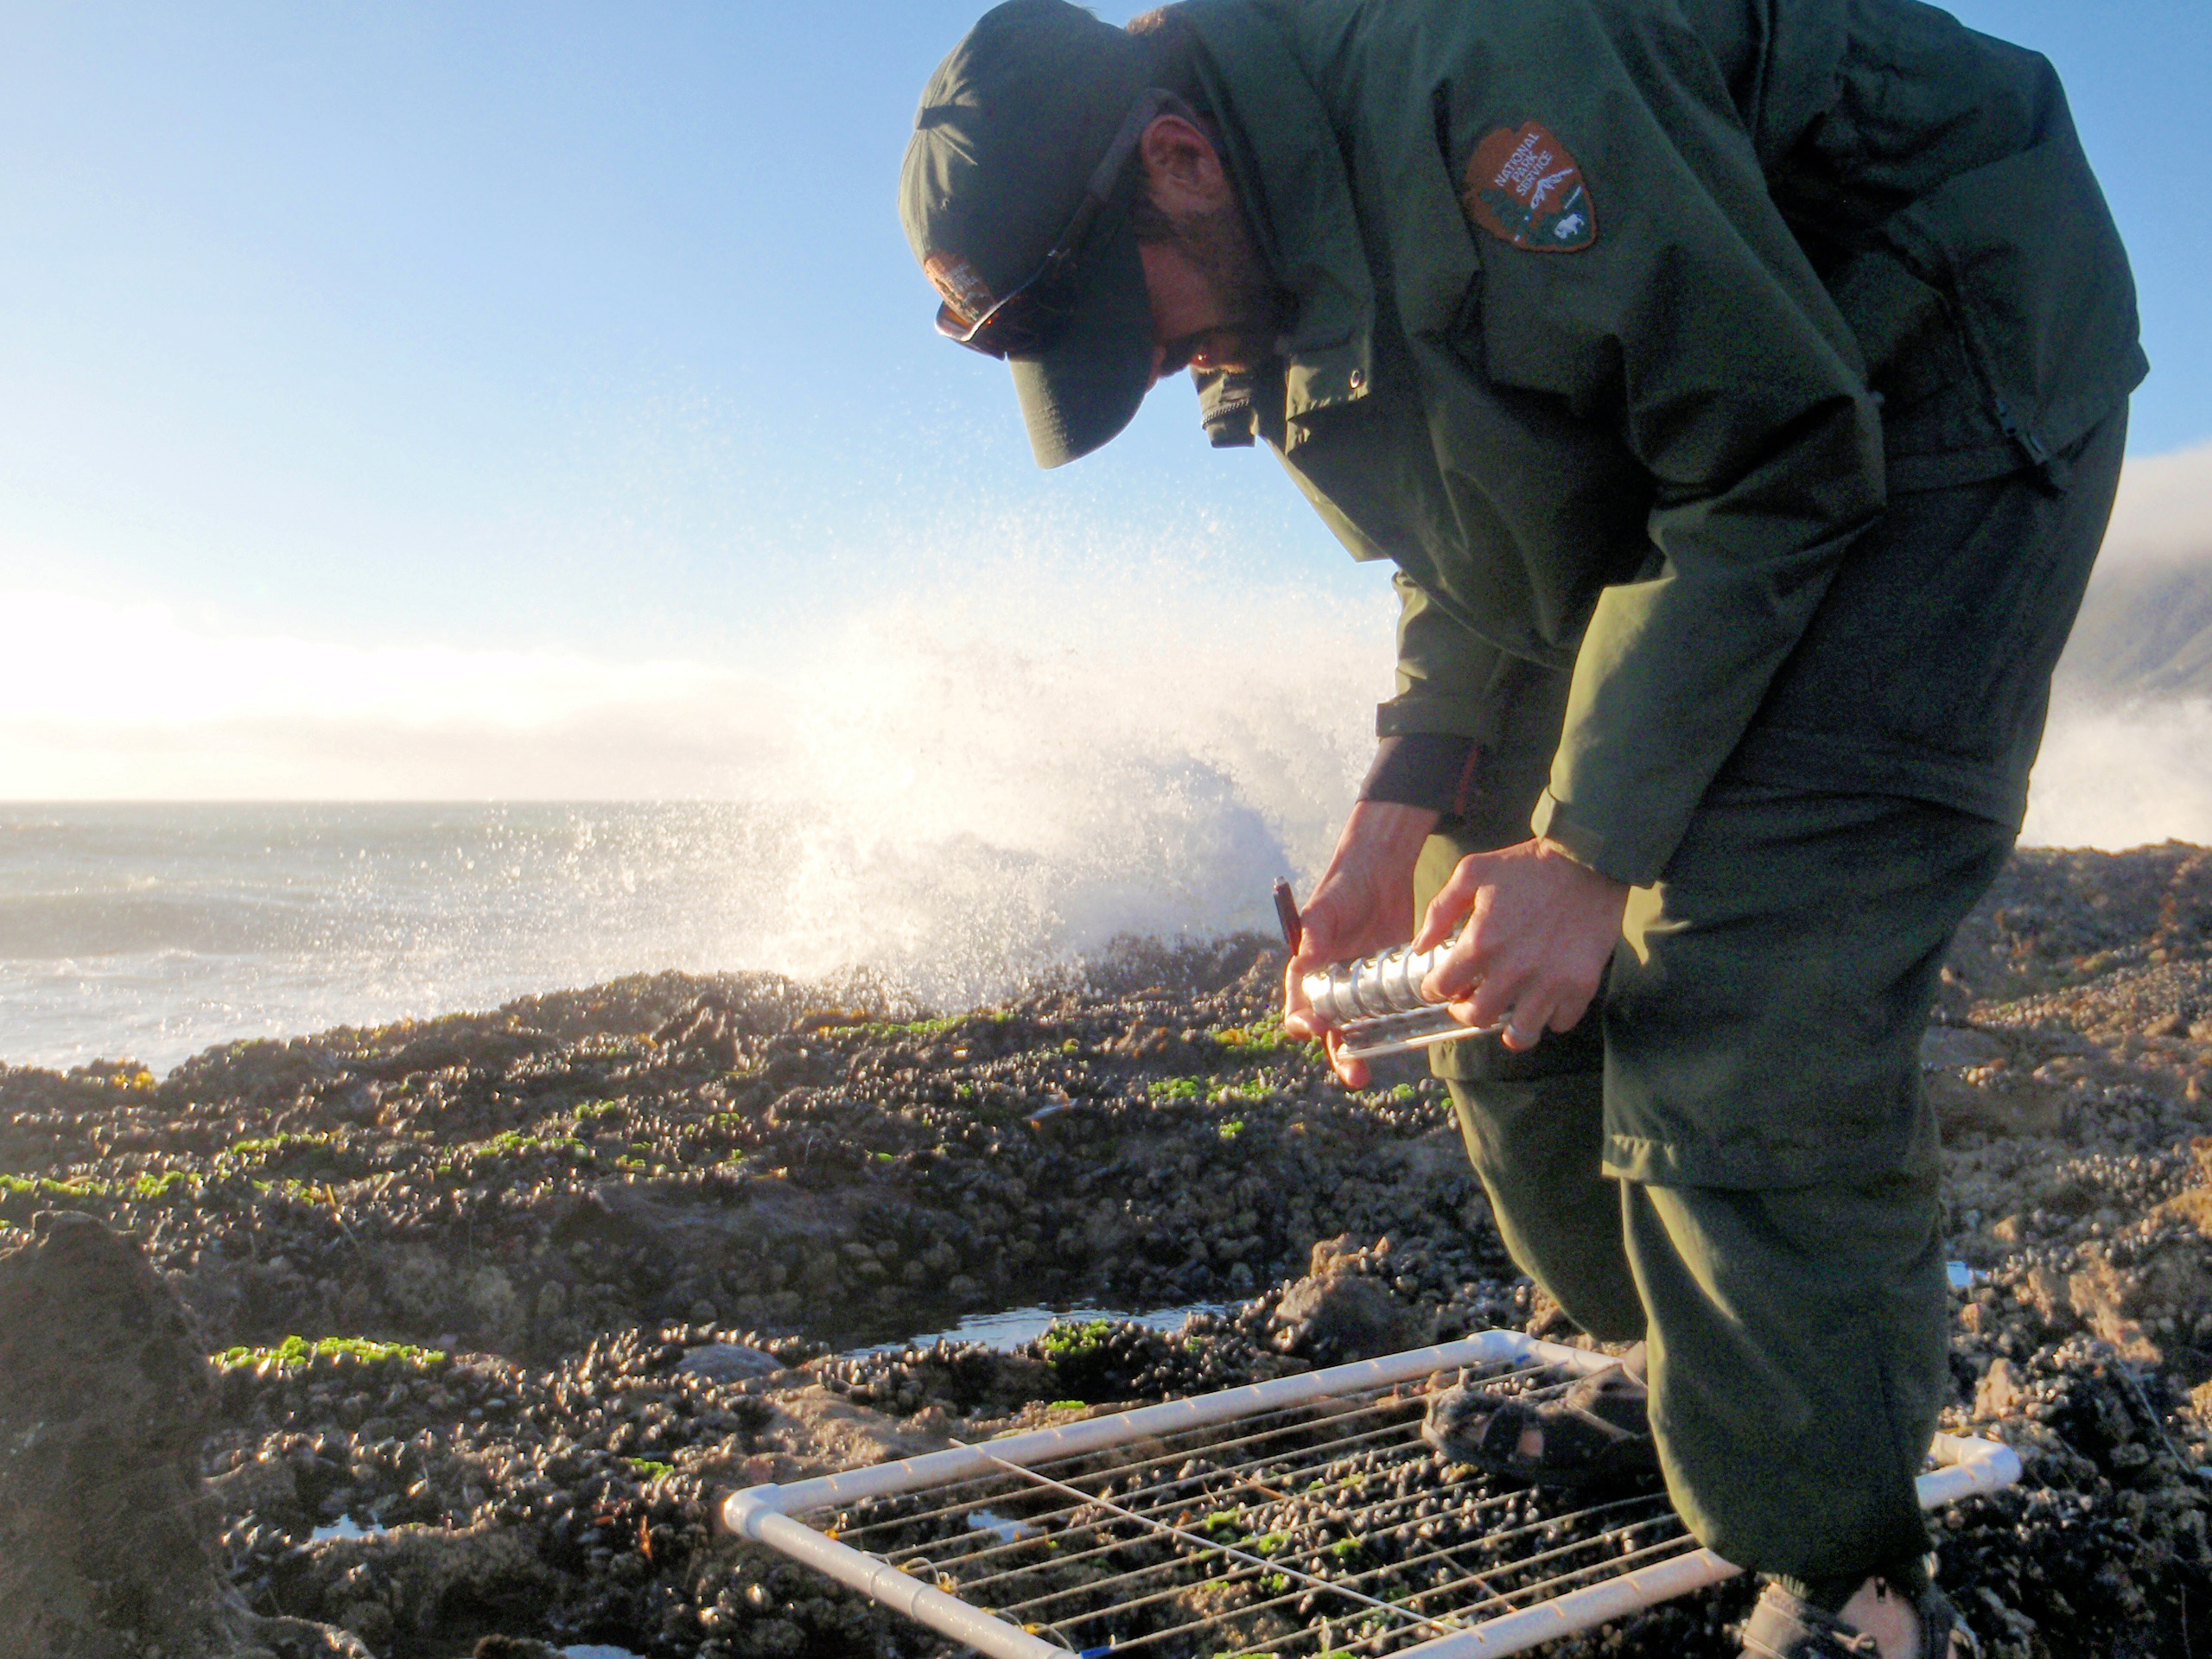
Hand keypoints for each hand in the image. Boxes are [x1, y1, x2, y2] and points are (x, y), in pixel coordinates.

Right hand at [1282, 800, 1438, 1088]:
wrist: (1381, 873)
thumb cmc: (1343, 888)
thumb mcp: (1326, 909)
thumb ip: (1315, 933)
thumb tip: (1306, 959)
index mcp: (1309, 973)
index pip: (1299, 1007)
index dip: (1304, 1023)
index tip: (1316, 1028)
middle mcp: (1334, 988)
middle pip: (1332, 1031)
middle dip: (1342, 1056)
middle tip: (1356, 1074)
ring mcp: (1364, 990)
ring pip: (1363, 1030)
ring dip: (1367, 1051)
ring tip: (1373, 1070)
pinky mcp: (1392, 985)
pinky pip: (1393, 1013)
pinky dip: (1398, 1029)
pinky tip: (1409, 1039)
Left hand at [1413, 838, 1628, 1051]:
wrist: (1588, 859)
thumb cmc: (1527, 865)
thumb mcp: (1473, 873)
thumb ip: (1440, 910)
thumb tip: (1420, 947)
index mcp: (1482, 942)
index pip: (1442, 988)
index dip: (1435, 989)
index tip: (1439, 986)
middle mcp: (1513, 970)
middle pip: (1477, 1017)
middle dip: (1466, 1011)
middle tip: (1469, 1000)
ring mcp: (1550, 982)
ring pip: (1520, 1033)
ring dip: (1508, 1027)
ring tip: (1506, 1014)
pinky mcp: (1581, 985)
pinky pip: (1560, 1023)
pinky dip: (1550, 1017)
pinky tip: (1544, 1001)